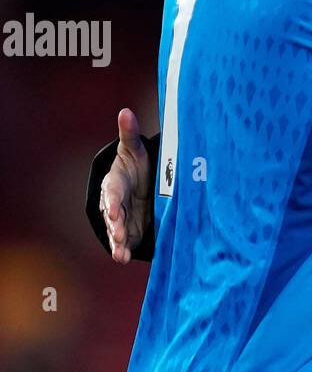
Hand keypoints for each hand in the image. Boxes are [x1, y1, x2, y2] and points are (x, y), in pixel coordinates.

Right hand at [99, 108, 151, 264]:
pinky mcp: (129, 229)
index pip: (112, 191)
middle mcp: (115, 202)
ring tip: (120, 255)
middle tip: (118, 235)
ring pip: (115, 231)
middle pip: (112, 215)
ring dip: (117, 243)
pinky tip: (124, 260)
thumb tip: (125, 111)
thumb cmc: (136, 164)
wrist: (141, 183)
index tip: (115, 209)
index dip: (113, 201)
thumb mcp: (135, 150)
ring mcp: (121, 218)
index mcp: (115, 182)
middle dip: (114, 225)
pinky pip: (124, 241)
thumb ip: (130, 135)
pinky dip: (123, 250)